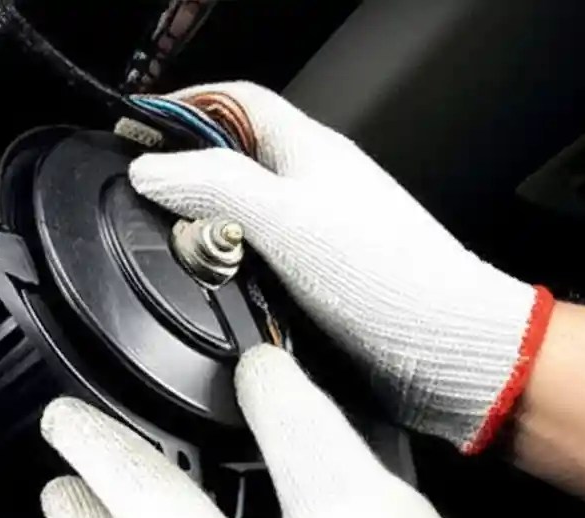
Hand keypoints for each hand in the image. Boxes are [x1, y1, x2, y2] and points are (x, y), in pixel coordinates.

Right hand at [130, 83, 553, 452]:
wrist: (446, 349)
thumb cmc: (388, 279)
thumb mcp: (284, 220)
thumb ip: (213, 188)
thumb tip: (151, 169)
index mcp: (310, 150)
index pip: (236, 103)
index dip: (184, 107)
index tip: (138, 128)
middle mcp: (317, 185)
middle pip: (236, 158)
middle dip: (188, 170)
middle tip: (144, 194)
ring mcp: (322, 233)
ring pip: (248, 213)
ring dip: (209, 225)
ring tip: (171, 243)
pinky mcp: (324, 280)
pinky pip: (264, 260)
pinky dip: (233, 269)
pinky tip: (219, 289)